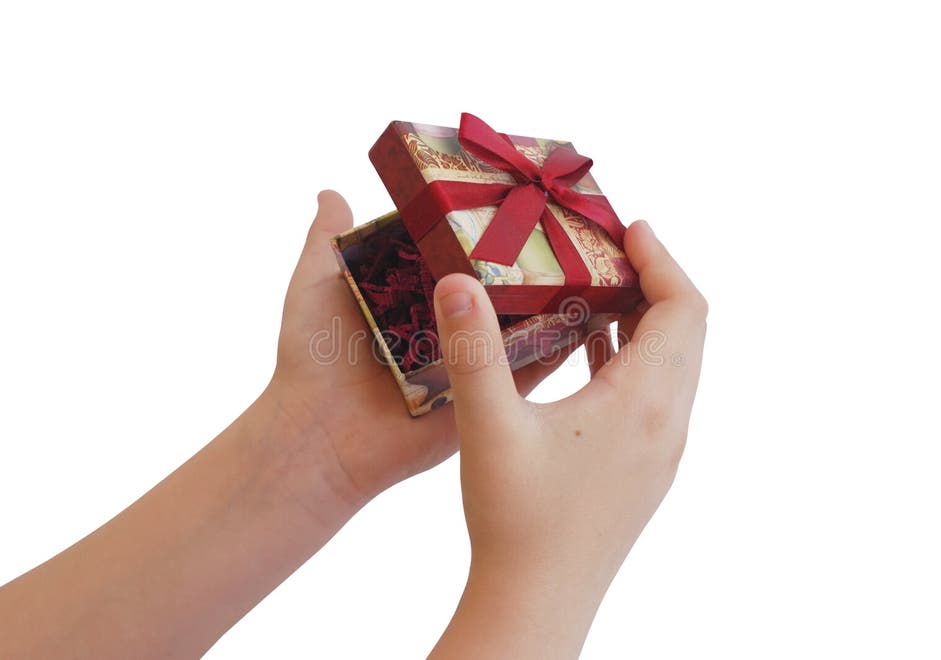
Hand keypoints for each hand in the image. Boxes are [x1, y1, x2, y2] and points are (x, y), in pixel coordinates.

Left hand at [263, 191, 571, 509]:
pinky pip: (531, 372)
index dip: (482, 230)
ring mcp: (468, 363)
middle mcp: (445, 327)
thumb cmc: (311, 359)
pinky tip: (590, 319)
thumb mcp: (315, 285)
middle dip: (528, 263)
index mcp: (413, 298)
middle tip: (566, 227)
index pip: (457, 255)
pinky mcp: (486, 398)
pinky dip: (559, 347)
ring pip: (522, 326)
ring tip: (590, 265)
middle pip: (496, 288)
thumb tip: (331, 191)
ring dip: (552, 301)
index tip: (517, 196)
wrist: (319, 437)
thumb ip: (328, 241)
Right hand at [429, 220, 706, 658]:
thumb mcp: (490, 426)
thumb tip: (455, 281)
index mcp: (645, 403)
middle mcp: (669, 424)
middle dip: (656, 280)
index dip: (662, 259)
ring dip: (645, 320)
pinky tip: (590, 350)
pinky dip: (633, 358)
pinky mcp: (646, 469)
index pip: (685, 309)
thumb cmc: (517, 520)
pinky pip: (656, 394)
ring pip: (674, 364)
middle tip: (609, 247)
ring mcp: (662, 451)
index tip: (627, 228)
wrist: (538, 602)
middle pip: (687, 331)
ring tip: (597, 286)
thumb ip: (474, 349)